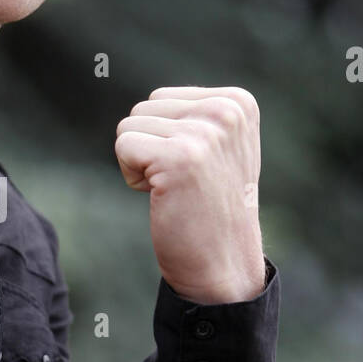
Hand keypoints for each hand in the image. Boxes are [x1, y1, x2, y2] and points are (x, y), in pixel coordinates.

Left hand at [115, 86, 264, 303]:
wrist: (224, 263)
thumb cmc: (213, 208)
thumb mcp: (219, 147)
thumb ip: (194, 115)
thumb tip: (152, 101)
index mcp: (238, 103)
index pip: (162, 98)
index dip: (164, 138)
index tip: (196, 169)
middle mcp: (226, 111)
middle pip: (143, 109)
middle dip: (149, 148)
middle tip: (183, 183)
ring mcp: (204, 133)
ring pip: (129, 127)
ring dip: (141, 164)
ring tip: (176, 190)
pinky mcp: (178, 157)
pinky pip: (124, 146)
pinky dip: (132, 177)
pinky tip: (163, 197)